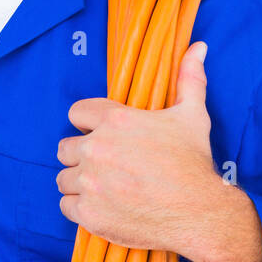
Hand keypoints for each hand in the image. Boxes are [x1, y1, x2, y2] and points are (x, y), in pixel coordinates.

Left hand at [56, 41, 220, 254]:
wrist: (198, 213)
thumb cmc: (193, 163)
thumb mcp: (192, 116)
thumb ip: (189, 79)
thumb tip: (198, 47)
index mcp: (116, 121)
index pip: (76, 112)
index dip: (87, 123)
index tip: (101, 134)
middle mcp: (97, 149)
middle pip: (65, 147)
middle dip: (81, 155)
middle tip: (105, 166)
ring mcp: (90, 183)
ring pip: (64, 178)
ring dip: (79, 182)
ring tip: (104, 188)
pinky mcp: (88, 213)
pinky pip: (66, 205)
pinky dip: (80, 208)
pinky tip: (102, 206)